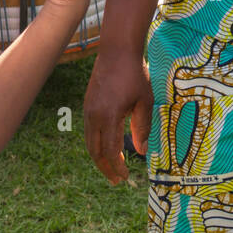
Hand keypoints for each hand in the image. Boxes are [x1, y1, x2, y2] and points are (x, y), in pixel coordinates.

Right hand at [83, 47, 154, 184]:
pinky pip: (89, 131)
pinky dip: (97, 143)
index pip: (110, 151)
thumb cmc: (135, 75)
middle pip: (95, 151)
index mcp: (108, 117)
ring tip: (111, 168)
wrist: (117, 51)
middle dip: (105, 168)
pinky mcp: (88, 104)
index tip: (125, 178)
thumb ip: (142, 127)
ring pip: (90, 142)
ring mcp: (88, 110)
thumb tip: (141, 151)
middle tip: (116, 181)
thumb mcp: (144, 101)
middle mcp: (93, 116)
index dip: (117, 168)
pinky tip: (107, 147)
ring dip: (100, 157)